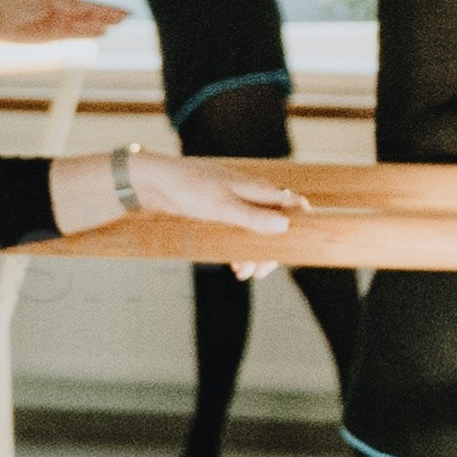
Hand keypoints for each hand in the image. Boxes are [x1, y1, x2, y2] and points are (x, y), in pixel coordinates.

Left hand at [5, 0, 126, 45]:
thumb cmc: (21, 3)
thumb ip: (69, 5)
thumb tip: (90, 12)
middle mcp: (63, 4)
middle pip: (91, 6)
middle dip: (109, 9)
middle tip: (127, 14)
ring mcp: (60, 19)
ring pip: (87, 21)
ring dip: (103, 22)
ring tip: (120, 23)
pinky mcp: (55, 34)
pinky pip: (77, 34)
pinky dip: (90, 34)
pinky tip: (103, 33)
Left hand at [71, 133, 293, 251]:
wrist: (154, 182)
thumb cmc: (187, 188)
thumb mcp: (222, 206)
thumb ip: (253, 217)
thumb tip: (285, 226)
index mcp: (256, 189)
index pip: (293, 202)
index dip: (302, 223)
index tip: (301, 246)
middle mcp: (251, 195)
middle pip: (277, 224)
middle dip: (273, 249)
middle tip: (262, 270)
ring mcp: (236, 203)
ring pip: (258, 232)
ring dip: (255, 253)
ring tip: (244, 273)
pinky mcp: (222, 212)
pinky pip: (241, 233)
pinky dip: (241, 249)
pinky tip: (234, 265)